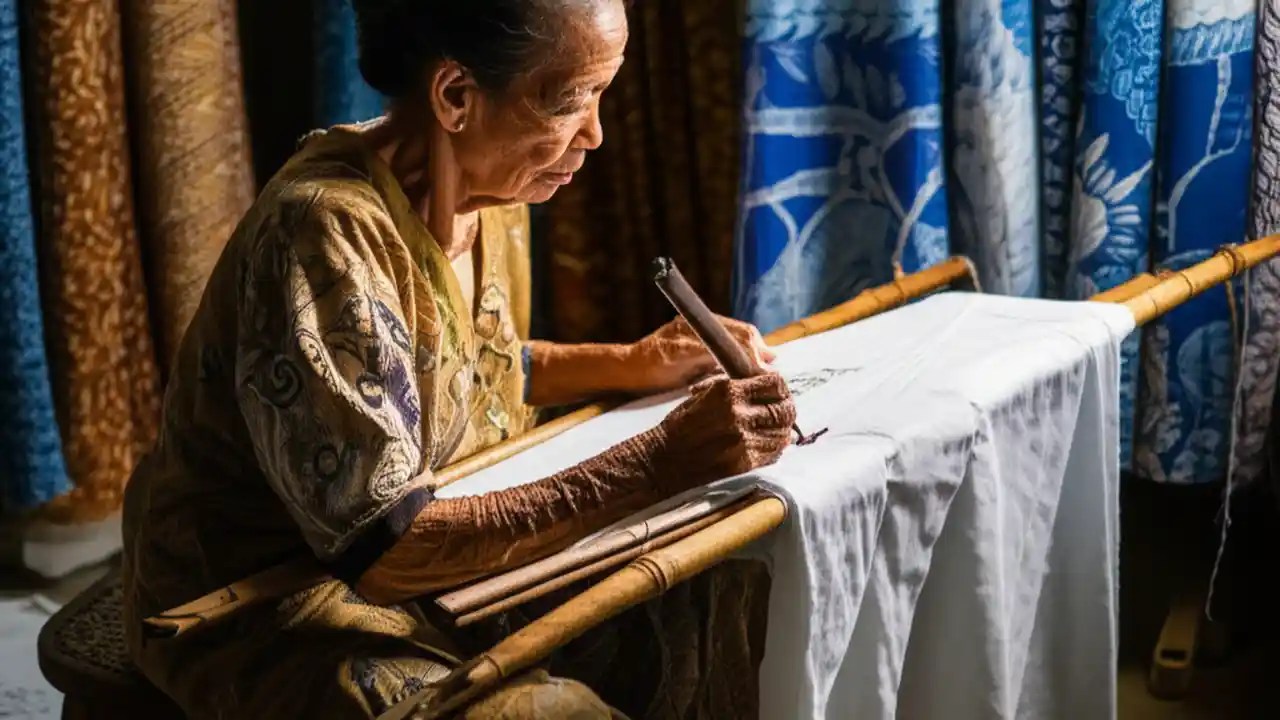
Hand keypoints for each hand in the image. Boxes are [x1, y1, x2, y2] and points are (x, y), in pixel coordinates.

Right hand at [626, 316, 776, 393]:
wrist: (625, 370)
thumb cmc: (659, 370)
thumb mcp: (695, 364)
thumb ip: (718, 362)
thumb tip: (750, 367)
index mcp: (700, 325)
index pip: (740, 330)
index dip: (759, 346)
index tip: (771, 362)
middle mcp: (694, 324)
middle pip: (739, 332)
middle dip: (758, 352)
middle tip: (769, 372)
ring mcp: (685, 334)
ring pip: (727, 340)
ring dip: (746, 358)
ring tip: (756, 376)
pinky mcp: (675, 349)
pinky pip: (707, 352)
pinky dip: (724, 362)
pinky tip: (733, 375)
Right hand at [650, 373, 795, 491]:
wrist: (662, 460)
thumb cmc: (680, 426)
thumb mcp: (704, 395)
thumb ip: (735, 389)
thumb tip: (765, 386)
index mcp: (729, 392)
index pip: (775, 383)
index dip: (781, 388)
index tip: (778, 392)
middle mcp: (740, 414)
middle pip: (785, 409)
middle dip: (786, 410)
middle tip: (782, 413)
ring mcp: (744, 441)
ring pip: (783, 434)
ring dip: (782, 431)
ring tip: (772, 431)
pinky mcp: (745, 463)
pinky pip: (773, 455)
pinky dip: (774, 450)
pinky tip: (764, 446)